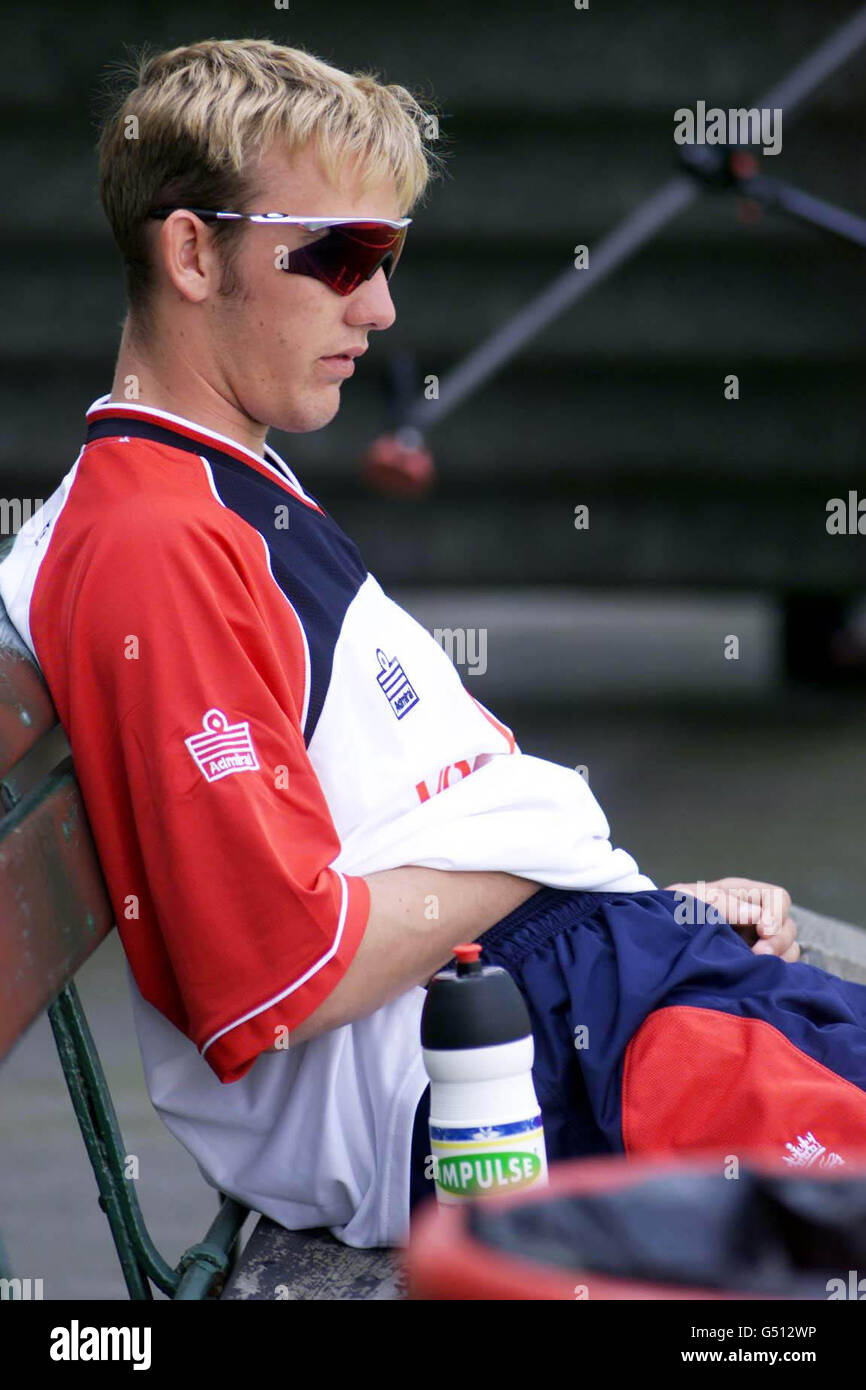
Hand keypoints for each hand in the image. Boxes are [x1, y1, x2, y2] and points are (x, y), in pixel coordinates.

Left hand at [665, 877, 799, 961]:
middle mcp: (753, 916)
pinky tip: (755, 976)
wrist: (652, 939)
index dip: (775, 914)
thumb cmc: (669, 912)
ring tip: (754, 967)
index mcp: (741, 894)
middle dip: (777, 941)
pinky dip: (773, 973)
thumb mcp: (689, 900)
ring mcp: (754, 941)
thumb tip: (757, 916)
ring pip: (788, 948)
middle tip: (757, 955)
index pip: (777, 897)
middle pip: (788, 925)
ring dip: (778, 959)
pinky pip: (778, 968)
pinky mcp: (751, 963)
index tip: (762, 930)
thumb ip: (722, 903)